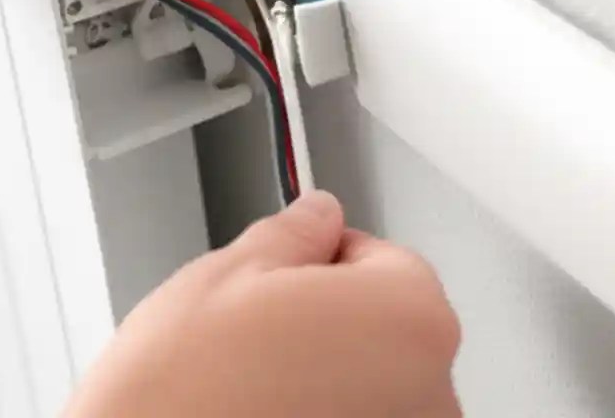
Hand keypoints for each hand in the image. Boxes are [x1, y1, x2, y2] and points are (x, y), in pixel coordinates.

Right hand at [66, 191, 461, 417]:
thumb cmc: (182, 390)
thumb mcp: (226, 274)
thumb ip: (292, 232)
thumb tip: (317, 216)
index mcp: (410, 318)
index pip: (388, 257)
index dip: (323, 259)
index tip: (284, 274)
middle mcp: (433, 388)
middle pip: (386, 324)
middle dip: (328, 318)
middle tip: (256, 331)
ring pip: (370, 381)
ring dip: (326, 374)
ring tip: (256, 383)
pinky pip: (353, 415)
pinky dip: (322, 411)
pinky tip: (267, 411)